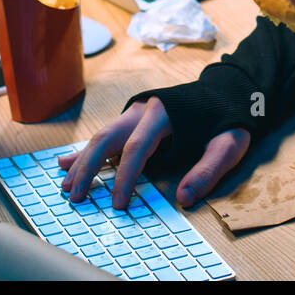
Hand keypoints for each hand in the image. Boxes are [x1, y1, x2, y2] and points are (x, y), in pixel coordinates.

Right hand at [57, 97, 249, 209]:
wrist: (228, 90)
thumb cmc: (227, 117)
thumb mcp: (228, 144)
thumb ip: (208, 170)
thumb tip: (184, 199)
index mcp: (162, 114)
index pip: (137, 148)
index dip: (125, 178)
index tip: (119, 204)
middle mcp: (143, 110)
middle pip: (106, 138)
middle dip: (88, 167)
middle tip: (76, 195)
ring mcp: (136, 113)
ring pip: (102, 136)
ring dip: (82, 161)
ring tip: (66, 185)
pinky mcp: (135, 120)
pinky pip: (107, 136)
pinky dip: (87, 151)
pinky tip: (67, 162)